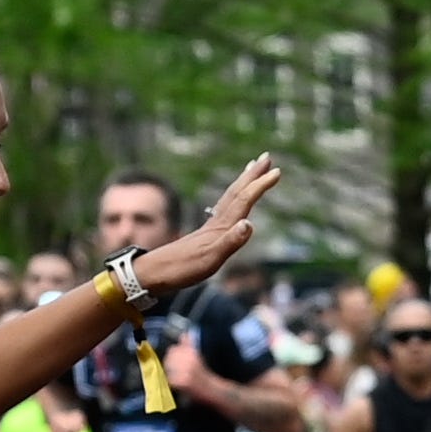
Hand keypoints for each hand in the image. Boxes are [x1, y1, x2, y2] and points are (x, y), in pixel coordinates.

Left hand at [130, 154, 279, 302]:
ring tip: (251, 171)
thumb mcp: (210, 260)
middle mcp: (216, 223)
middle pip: (236, 193)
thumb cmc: (182, 270)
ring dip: (242, 184)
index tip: (276, 171)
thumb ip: (230, 242)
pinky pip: (224, 210)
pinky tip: (232, 205)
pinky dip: (232, 201)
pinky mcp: (204, 236)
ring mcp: (209, 228)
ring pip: (229, 199)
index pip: (244, 201)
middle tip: (266, 157)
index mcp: (220, 227)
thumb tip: (249, 223)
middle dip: (252, 175)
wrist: (154, 274)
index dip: (260, 186)